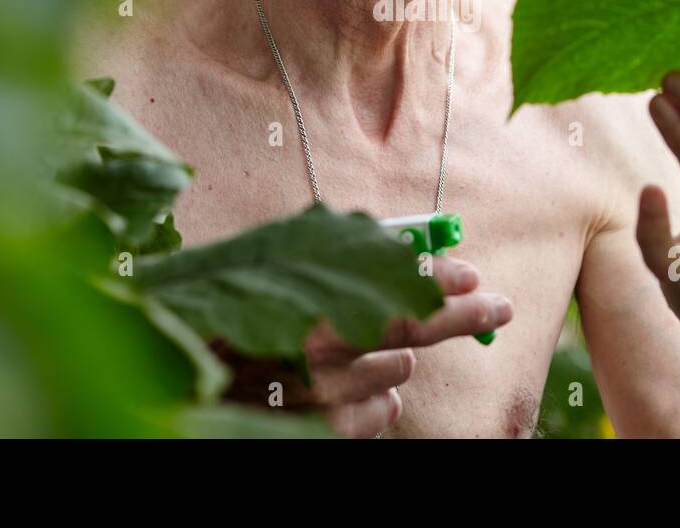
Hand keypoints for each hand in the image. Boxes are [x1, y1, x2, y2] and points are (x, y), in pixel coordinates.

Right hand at [209, 255, 511, 437]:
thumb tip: (402, 247)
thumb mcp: (269, 270)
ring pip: (397, 372)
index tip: (469, 274)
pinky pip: (380, 415)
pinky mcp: (325, 433)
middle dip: (462, 313)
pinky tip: (342, 392)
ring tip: (357, 353)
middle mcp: (314, 346)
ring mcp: (321, 397)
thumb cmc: (227, 316)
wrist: (179, 383)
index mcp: (303, 295)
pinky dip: (373, 402)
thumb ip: (330, 256)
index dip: (433, 275)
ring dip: (392, 360)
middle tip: (500, 305)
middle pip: (410, 326)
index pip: (387, 282)